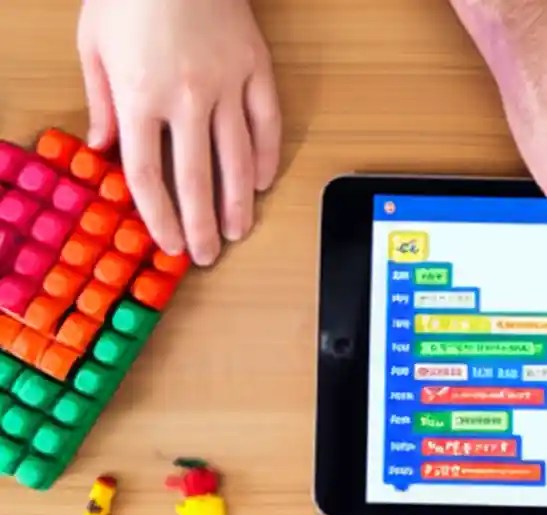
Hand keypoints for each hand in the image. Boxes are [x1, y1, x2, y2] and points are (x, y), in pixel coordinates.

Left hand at [77, 0, 281, 264]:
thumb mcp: (92, 42)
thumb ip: (101, 99)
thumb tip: (105, 146)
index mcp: (140, 93)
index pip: (149, 173)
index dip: (158, 215)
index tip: (166, 241)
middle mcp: (187, 97)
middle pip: (197, 176)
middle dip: (201, 223)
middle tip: (207, 255)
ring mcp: (228, 84)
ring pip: (238, 157)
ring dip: (238, 200)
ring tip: (238, 230)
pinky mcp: (256, 69)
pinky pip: (267, 122)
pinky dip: (266, 155)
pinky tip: (261, 182)